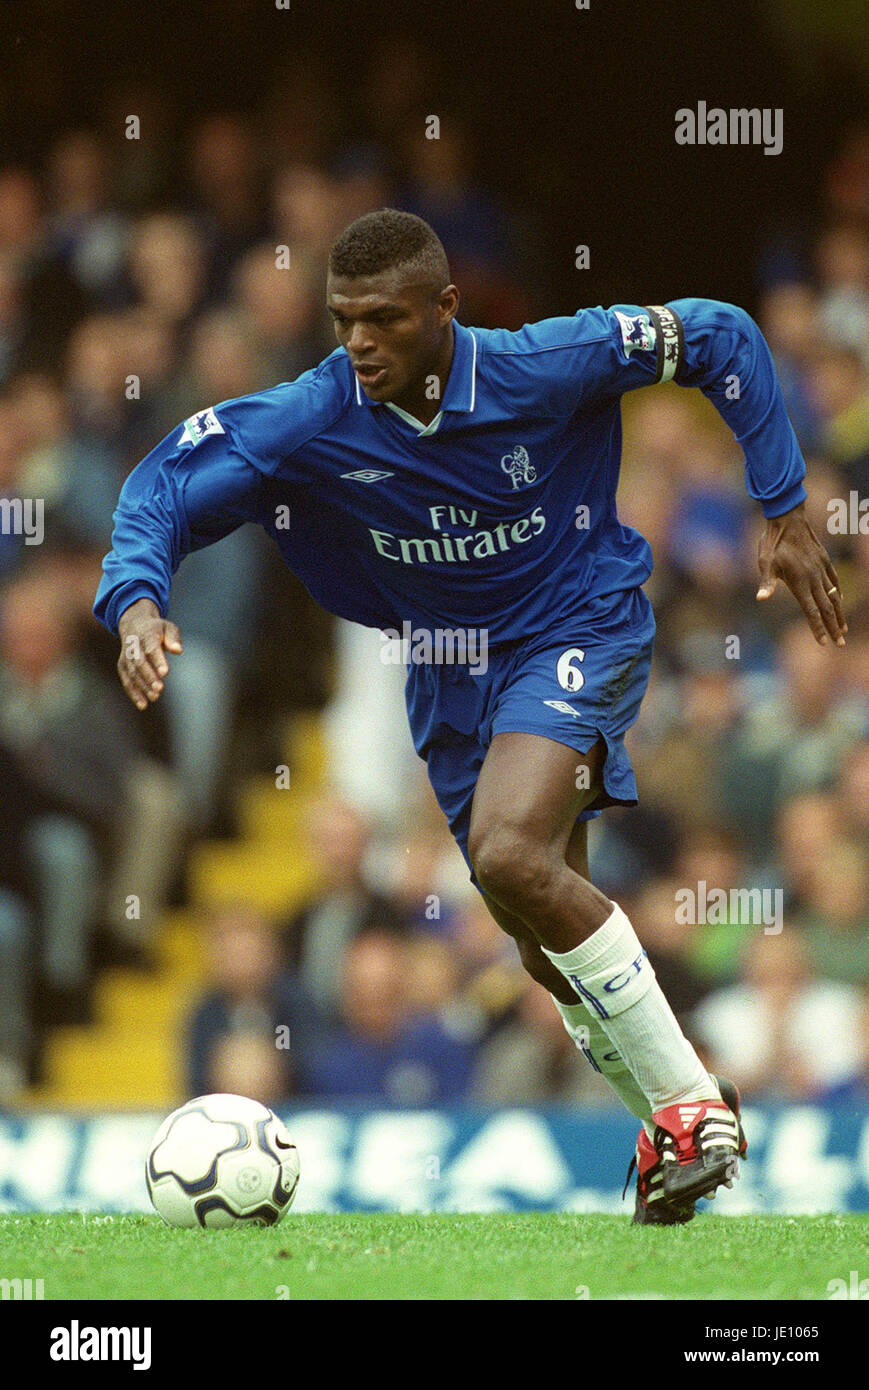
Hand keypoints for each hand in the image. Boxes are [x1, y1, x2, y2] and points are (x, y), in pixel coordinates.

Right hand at [117, 598, 182, 709]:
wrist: (134, 624)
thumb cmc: (157, 629)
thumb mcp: (168, 627)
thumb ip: (173, 638)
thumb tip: (178, 650)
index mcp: (146, 635)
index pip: (151, 649)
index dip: (157, 661)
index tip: (165, 673)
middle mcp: (133, 646)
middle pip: (139, 663)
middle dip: (149, 677)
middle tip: (160, 689)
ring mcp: (126, 657)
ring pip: (132, 673)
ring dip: (142, 687)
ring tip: (155, 697)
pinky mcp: (123, 666)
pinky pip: (127, 681)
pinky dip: (133, 693)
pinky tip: (143, 705)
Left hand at [756, 501, 846, 646]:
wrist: (788, 517)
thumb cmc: (773, 541)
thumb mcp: (765, 562)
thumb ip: (767, 582)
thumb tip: (761, 599)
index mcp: (800, 582)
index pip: (811, 611)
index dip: (818, 628)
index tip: (824, 643)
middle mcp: (814, 578)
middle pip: (826, 608)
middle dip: (834, 627)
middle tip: (841, 644)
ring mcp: (821, 569)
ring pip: (834, 596)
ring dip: (839, 614)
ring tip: (844, 629)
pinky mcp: (824, 561)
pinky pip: (834, 581)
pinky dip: (838, 593)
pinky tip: (839, 601)